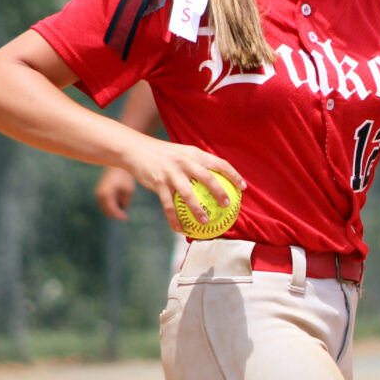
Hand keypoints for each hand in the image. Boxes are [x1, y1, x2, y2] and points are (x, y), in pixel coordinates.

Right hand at [95, 166, 136, 219]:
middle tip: (124, 216)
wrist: (115, 165)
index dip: (119, 216)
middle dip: (115, 215)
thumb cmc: (124, 176)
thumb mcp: (128, 190)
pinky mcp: (100, 192)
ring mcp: (98, 193)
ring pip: (105, 208)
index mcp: (106, 194)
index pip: (112, 210)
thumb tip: (122, 209)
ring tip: (123, 206)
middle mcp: (99, 195)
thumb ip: (125, 201)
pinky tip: (119, 200)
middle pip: (107, 211)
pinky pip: (105, 203)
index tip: (126, 218)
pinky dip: (111, 205)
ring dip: (113, 210)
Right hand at [125, 136, 245, 234]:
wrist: (137, 150)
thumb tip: (217, 181)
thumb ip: (197, 164)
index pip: (219, 163)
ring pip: (188, 194)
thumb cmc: (164, 155)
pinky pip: (168, 205)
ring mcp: (171, 172)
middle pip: (207, 178)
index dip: (233, 175)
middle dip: (219, 192)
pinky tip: (180, 229)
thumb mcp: (183, 153)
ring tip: (205, 221)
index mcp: (194, 153)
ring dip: (197, 209)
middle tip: (227, 205)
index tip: (243, 188)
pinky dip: (174, 219)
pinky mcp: (158, 183)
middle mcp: (184, 161)